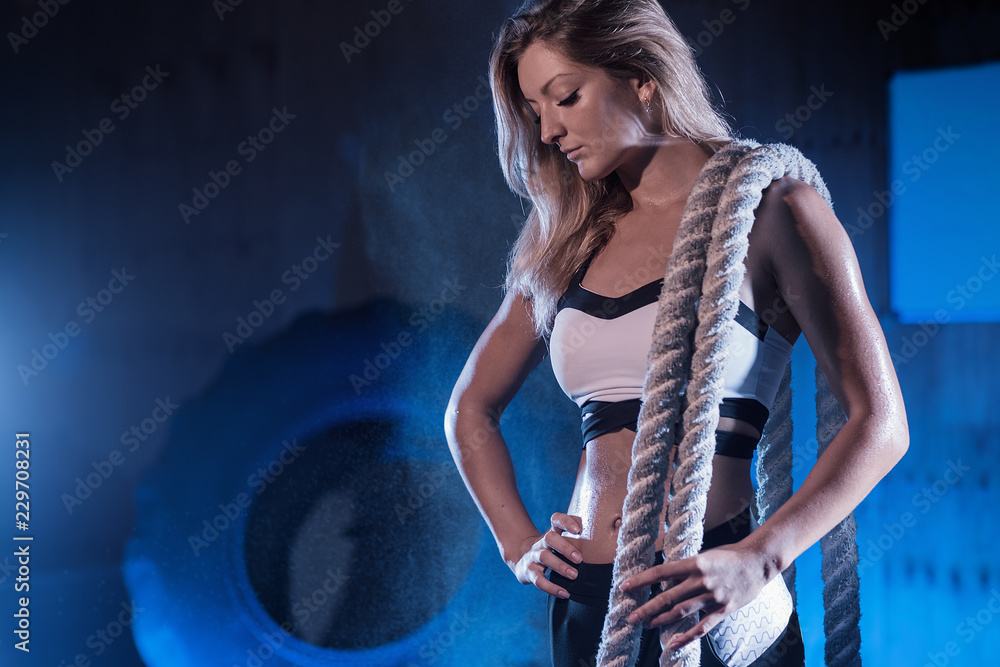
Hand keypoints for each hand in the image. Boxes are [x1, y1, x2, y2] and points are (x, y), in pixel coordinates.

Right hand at [511, 512, 584, 597]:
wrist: (522, 560)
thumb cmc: (551, 551)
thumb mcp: (560, 541)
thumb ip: (577, 540)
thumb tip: (606, 539)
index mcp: (552, 532)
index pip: (556, 520)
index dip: (566, 522)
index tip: (578, 530)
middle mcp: (541, 542)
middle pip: (550, 538)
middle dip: (565, 548)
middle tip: (580, 559)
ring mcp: (533, 557)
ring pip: (544, 557)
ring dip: (560, 566)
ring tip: (575, 576)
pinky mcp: (529, 573)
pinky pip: (539, 580)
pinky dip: (552, 588)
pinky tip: (565, 593)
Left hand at [617, 541, 768, 649]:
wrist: (758, 562)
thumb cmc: (729, 556)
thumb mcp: (704, 556)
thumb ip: (686, 569)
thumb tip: (664, 581)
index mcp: (694, 563)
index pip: (660, 572)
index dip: (641, 580)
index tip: (625, 587)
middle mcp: (701, 580)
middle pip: (667, 597)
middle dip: (646, 608)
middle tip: (630, 617)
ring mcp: (712, 597)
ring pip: (681, 612)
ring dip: (661, 620)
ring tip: (646, 625)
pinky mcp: (723, 610)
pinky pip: (702, 627)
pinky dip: (686, 637)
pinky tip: (673, 643)